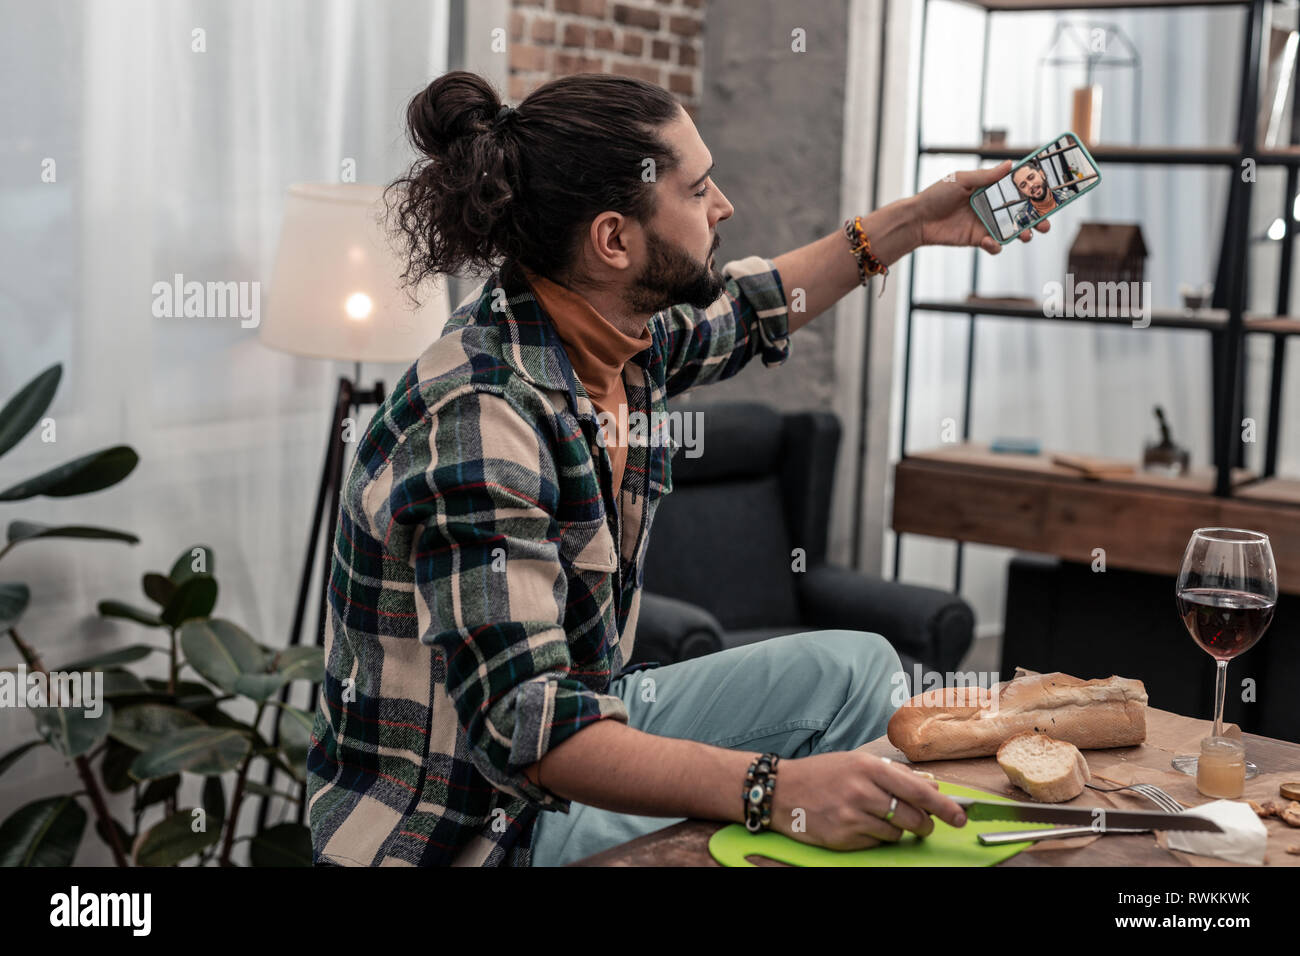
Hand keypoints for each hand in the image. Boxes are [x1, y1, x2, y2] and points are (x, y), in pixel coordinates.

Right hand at [769, 751, 966, 850]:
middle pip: (914, 817)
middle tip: (922, 824)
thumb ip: (892, 774)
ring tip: (877, 818)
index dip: (944, 806)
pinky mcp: (843, 837)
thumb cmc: (822, 774)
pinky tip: (858, 825)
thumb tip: (928, 788)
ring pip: (897, 833)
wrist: (781, 790)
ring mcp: (852, 816)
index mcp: (869, 768)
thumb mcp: (856, 763)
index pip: (919, 791)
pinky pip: (876, 843)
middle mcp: (862, 791)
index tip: (960, 817)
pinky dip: (875, 838)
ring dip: (897, 830)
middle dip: (924, 824)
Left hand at [911, 159, 1049, 254]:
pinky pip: (994, 244)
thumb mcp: (961, 180)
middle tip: (1046, 222)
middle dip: (1037, 217)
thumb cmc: (936, 195)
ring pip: (1013, 230)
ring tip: (1027, 235)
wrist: (918, 220)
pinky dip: (996, 245)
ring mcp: (986, 223)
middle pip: (1021, 211)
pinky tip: (990, 241)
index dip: (1034, 189)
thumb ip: (986, 176)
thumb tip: (1011, 165)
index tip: (1050, 190)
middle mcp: (992, 206)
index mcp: (990, 188)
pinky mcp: (978, 239)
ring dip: (1023, 233)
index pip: (1017, 187)